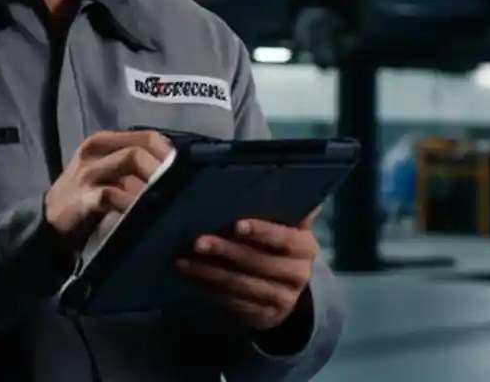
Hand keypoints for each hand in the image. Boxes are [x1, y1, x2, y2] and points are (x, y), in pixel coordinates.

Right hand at [44, 130, 172, 252]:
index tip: (182, 171)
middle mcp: (95, 150)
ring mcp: (87, 172)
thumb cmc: (85, 197)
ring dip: (152, 181)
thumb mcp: (108, 176)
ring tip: (165, 198)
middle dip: (163, 166)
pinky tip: (141, 212)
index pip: (146, 136)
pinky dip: (130, 202)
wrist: (48, 223)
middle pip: (140, 147)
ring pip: (129, 161)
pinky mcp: (82, 197)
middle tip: (178, 187)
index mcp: (104, 142)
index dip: (168, 152)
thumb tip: (172, 173)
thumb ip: (133, 170)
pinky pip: (112, 194)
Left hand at [175, 208, 320, 331]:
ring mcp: (281, 300)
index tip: (237, 224)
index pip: (286, 240)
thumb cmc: (281, 246)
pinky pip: (231, 302)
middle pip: (259, 263)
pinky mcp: (262, 317)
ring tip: (183, 259)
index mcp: (306, 248)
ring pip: (240, 285)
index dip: (262, 232)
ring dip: (209, 272)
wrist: (287, 291)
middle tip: (198, 241)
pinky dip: (207, 288)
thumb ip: (287, 206)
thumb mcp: (289, 227)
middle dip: (226, 252)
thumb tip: (285, 172)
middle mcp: (298, 276)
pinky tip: (188, 275)